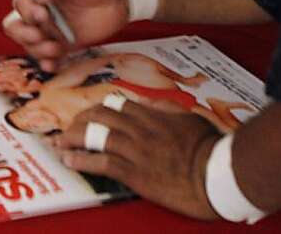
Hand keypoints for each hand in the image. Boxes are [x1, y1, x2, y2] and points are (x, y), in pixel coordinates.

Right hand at [3, 0, 127, 68]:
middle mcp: (42, 13)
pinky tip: (53, 64)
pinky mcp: (66, 45)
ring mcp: (53, 31)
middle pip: (16, 27)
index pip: (20, 4)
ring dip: (37, 50)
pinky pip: (49, 58)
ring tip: (56, 48)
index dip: (26, 11)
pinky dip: (47, 64)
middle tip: (41, 34)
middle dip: (24, 34)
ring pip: (30, 45)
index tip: (43, 13)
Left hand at [56, 100, 219, 219]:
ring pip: (94, 135)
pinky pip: (101, 162)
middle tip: (68, 128)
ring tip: (59, 142)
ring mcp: (136, 150)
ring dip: (72, 138)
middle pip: (99, 115)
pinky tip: (69, 160)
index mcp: (153, 115)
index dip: (97, 110)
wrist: (220, 176)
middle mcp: (140, 129)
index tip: (87, 116)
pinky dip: (82, 159)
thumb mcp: (190, 119)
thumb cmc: (212, 149)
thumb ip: (167, 110)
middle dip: (79, 120)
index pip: (116, 105)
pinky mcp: (136, 173)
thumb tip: (151, 104)